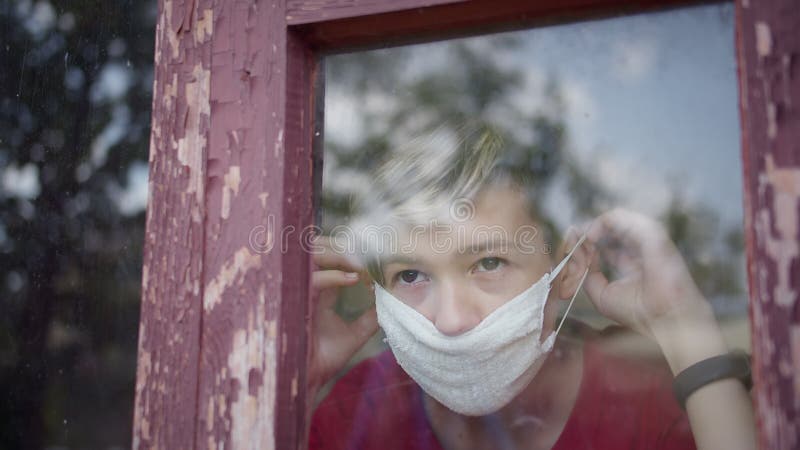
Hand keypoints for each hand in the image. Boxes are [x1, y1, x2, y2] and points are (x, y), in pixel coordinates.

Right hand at [308, 236, 377, 394]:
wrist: (308, 379)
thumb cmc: (325, 358)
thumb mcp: (356, 333)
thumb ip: (370, 317)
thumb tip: (388, 302)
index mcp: (317, 292)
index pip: (332, 262)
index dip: (353, 257)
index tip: (376, 262)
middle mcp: (305, 287)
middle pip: (319, 251)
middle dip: (344, 248)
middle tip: (369, 253)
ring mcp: (298, 292)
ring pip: (313, 258)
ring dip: (340, 256)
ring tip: (363, 262)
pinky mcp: (294, 302)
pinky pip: (312, 280)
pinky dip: (333, 276)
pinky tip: (353, 279)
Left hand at [558, 208, 714, 343]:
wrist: (664, 320)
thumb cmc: (638, 312)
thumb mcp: (601, 294)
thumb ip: (587, 273)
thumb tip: (577, 251)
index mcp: (633, 262)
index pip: (608, 243)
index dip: (587, 241)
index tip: (570, 244)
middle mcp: (642, 248)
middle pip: (611, 229)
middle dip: (588, 231)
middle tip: (573, 237)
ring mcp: (648, 241)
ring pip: (618, 219)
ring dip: (595, 224)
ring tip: (583, 236)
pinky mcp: (653, 236)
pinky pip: (626, 219)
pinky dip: (604, 222)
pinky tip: (592, 236)